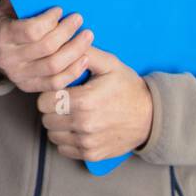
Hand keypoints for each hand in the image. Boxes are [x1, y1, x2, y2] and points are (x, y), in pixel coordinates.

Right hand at [0, 0, 94, 92]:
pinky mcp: (29, 86)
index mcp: (1, 35)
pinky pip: (56, 83)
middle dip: (67, 32)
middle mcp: (9, 58)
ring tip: (87, 36)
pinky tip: (84, 58)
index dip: (49, 20)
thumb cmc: (5, 22)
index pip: (31, 30)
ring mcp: (19, 75)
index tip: (60, 9)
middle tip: (79, 19)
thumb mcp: (6, 7)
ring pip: (54, 67)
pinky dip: (73, 71)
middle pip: (46, 48)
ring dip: (75, 50)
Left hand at [37, 46, 153, 161]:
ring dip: (57, 124)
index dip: (49, 93)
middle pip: (46, 118)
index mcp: (84, 100)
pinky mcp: (91, 155)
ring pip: (52, 135)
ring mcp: (87, 142)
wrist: (150, 117)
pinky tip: (77, 127)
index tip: (59, 89)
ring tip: (71, 113)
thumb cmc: (128, 87)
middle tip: (65, 100)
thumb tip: (65, 40)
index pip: (44, 100)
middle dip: (52, 108)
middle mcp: (84, 124)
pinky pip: (63, 149)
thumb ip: (85, 53)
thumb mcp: (110, 64)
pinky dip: (66, 139)